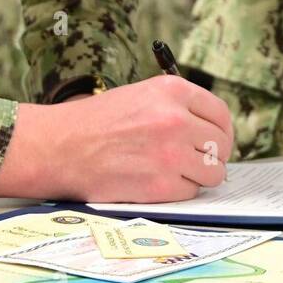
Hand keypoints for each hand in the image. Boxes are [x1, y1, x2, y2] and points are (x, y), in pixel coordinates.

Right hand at [0, 75, 232, 202]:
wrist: (61, 146)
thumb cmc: (96, 121)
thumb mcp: (140, 95)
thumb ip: (176, 107)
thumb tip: (210, 129)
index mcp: (172, 91)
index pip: (220, 113)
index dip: (221, 130)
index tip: (215, 139)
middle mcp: (176, 119)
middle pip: (221, 145)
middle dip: (212, 155)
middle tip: (196, 160)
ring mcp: (171, 154)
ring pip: (213, 172)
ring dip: (198, 175)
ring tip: (174, 171)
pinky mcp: (162, 185)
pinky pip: (191, 192)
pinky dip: (179, 191)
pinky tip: (156, 181)